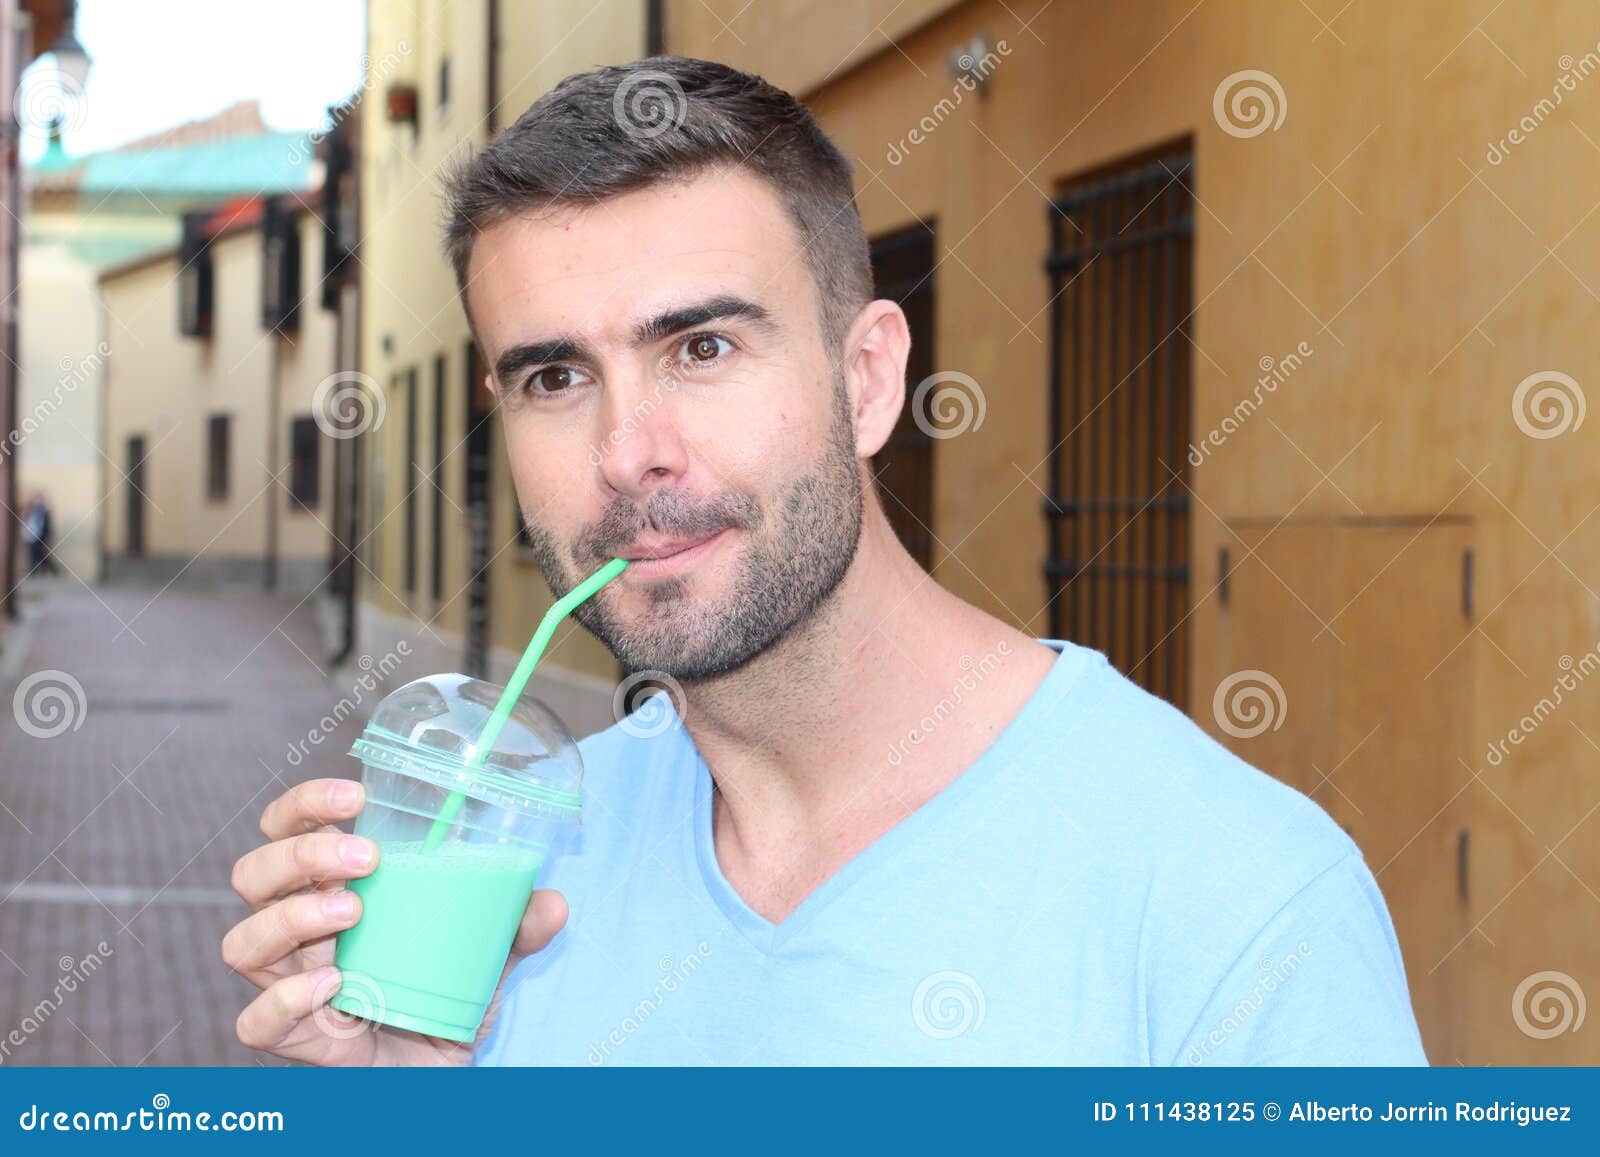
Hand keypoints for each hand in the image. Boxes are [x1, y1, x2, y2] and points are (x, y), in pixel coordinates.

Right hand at [222, 777, 565, 1064]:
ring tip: (354, 913)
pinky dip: (288, 998)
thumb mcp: (485, 954)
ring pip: (243, 942)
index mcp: (330, 891)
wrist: (436, 1078)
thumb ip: (515, 926)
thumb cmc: (440, 999)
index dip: (304, 804)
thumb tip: (554, 902)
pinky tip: (334, 981)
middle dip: (302, 855)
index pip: (285, 830)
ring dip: (293, 917)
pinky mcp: (294, 1040)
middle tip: (367, 860)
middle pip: (253, 875)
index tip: (356, 795)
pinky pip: (256, 1021)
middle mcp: (297, 933)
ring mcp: (289, 984)